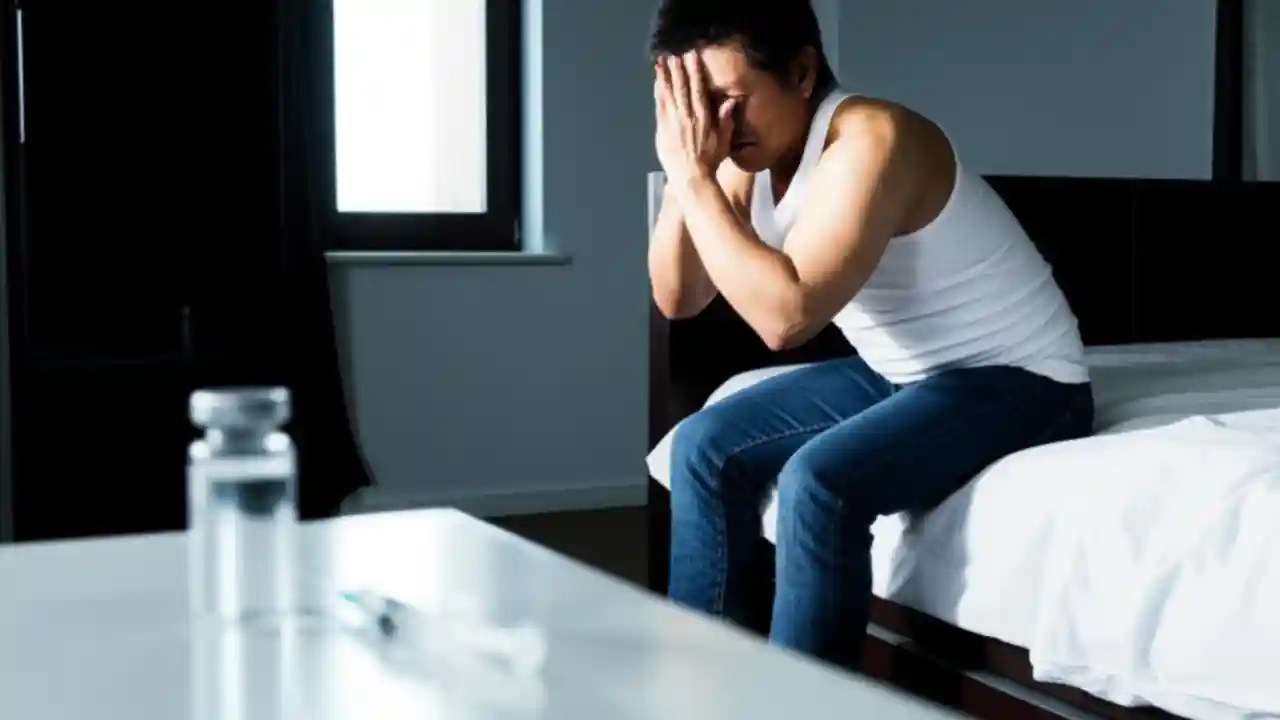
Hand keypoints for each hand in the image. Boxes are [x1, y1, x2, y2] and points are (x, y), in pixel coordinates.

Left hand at [654, 52, 737, 185]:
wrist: (691, 178)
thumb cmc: (710, 162)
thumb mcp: (724, 141)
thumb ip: (726, 120)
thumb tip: (731, 101)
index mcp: (703, 118)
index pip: (698, 89)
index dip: (694, 72)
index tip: (692, 57)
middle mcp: (687, 117)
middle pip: (682, 88)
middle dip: (678, 70)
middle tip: (675, 54)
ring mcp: (673, 123)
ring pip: (668, 94)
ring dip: (665, 77)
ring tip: (662, 63)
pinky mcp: (662, 130)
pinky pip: (660, 106)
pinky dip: (658, 93)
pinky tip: (657, 82)